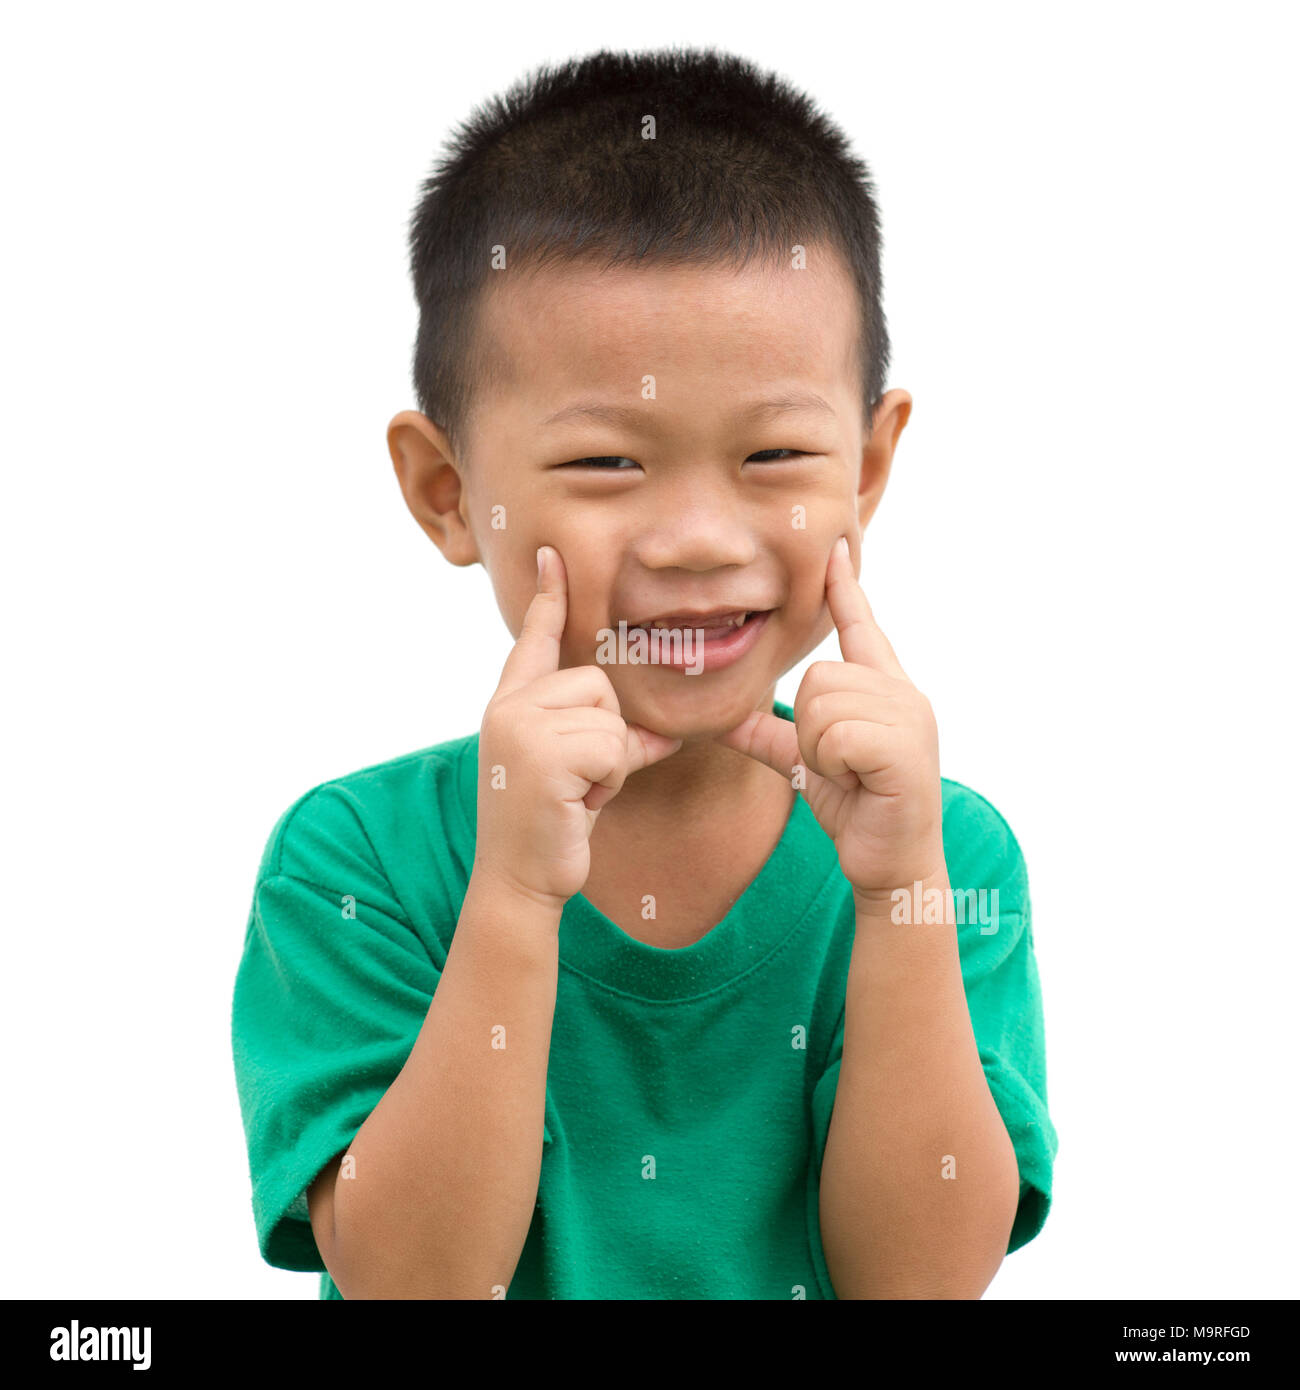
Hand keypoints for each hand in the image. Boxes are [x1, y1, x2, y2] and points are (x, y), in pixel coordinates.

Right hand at [474, 544, 682, 911]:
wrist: (520, 882)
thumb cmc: (552, 827)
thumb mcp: (581, 773)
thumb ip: (608, 739)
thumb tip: (665, 730)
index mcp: (512, 704)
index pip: (535, 640)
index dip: (547, 597)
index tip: (552, 554)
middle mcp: (509, 707)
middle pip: (599, 683)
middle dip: (608, 736)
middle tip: (580, 783)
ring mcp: (520, 728)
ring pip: (609, 717)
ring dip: (610, 765)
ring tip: (577, 795)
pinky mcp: (541, 754)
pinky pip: (613, 746)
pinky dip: (610, 780)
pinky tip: (580, 805)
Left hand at [715, 536, 945, 902]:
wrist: (893, 863)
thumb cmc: (858, 807)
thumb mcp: (805, 765)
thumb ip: (768, 735)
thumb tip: (719, 719)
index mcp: (882, 689)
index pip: (861, 626)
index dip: (844, 590)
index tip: (833, 549)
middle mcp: (902, 692)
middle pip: (817, 675)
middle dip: (810, 729)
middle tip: (839, 764)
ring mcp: (910, 717)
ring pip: (822, 703)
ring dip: (821, 750)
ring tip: (851, 773)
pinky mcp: (907, 747)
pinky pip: (836, 733)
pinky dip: (833, 764)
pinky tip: (860, 783)